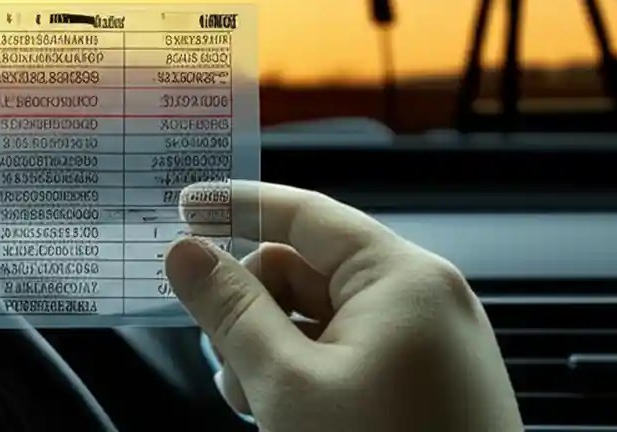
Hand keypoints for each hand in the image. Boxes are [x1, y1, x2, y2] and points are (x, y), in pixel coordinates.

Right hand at [165, 181, 521, 431]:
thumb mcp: (286, 384)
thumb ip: (231, 311)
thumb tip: (186, 253)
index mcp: (404, 279)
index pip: (306, 213)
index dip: (239, 205)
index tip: (185, 206)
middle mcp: (426, 302)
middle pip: (309, 269)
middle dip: (253, 304)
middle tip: (217, 347)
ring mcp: (431, 349)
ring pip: (324, 318)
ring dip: (273, 348)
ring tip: (251, 400)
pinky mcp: (428, 389)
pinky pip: (351, 355)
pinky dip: (306, 373)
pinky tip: (280, 414)